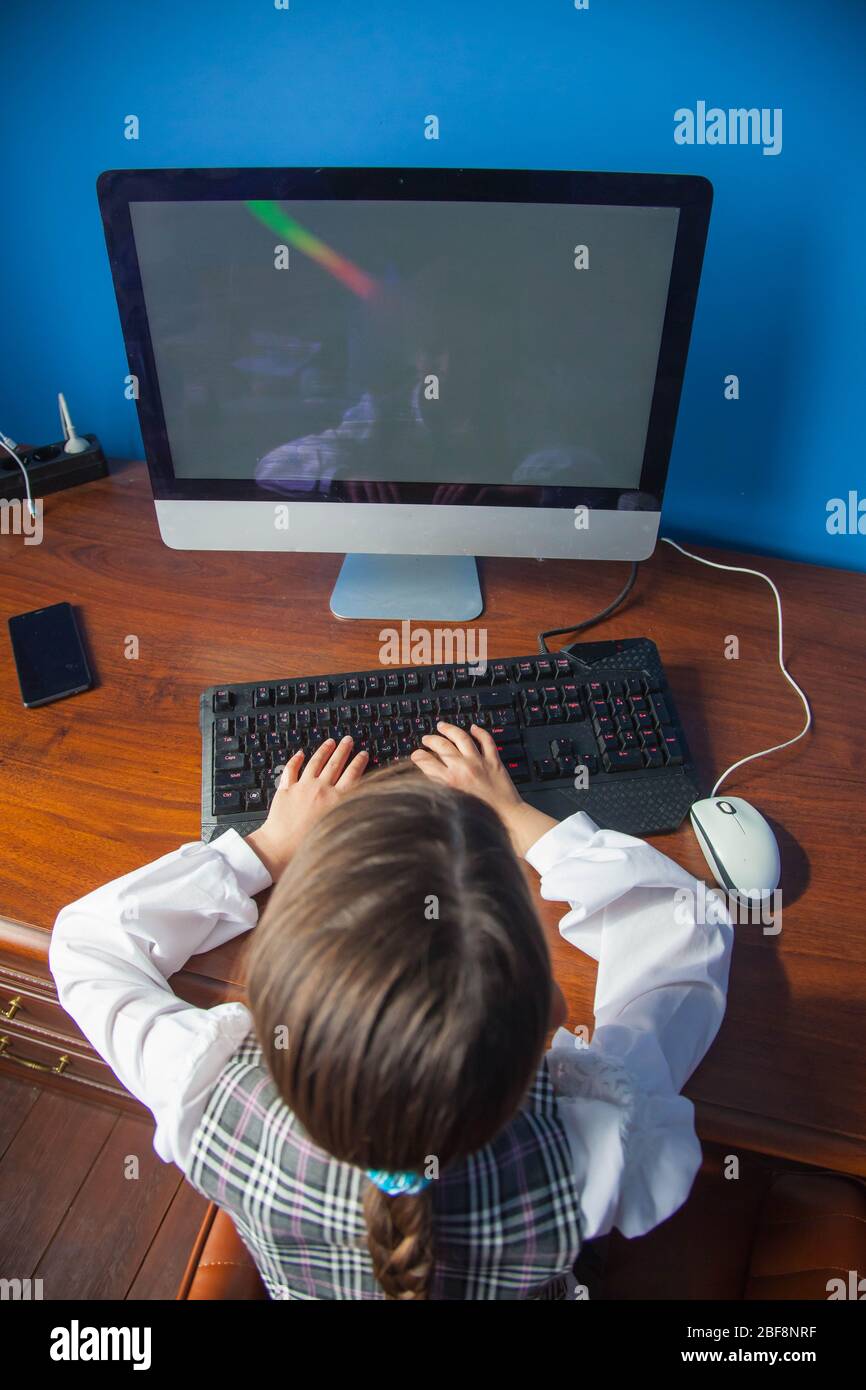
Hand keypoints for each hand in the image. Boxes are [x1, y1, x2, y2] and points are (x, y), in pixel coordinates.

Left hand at [246, 736, 367, 879]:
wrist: (280, 849)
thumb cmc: (309, 847)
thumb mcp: (340, 831)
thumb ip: (352, 815)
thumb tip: (363, 802)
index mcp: (336, 800)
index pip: (352, 775)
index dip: (359, 762)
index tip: (363, 753)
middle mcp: (321, 789)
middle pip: (335, 764)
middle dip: (344, 750)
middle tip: (349, 740)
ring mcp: (302, 787)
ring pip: (316, 762)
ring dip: (324, 750)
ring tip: (330, 741)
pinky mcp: (286, 790)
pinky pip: (291, 769)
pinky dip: (296, 760)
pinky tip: (300, 753)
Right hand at [410, 722, 555, 856]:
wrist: (506, 819)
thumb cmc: (481, 819)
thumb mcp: (452, 805)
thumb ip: (440, 790)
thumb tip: (430, 778)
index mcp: (449, 781)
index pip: (426, 761)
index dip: (418, 756)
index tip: (416, 755)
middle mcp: (463, 768)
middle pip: (441, 745)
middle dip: (430, 740)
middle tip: (426, 739)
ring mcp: (479, 762)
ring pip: (461, 737)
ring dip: (449, 730)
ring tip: (442, 726)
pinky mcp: (494, 761)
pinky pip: (486, 741)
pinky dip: (479, 732)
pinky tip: (474, 728)